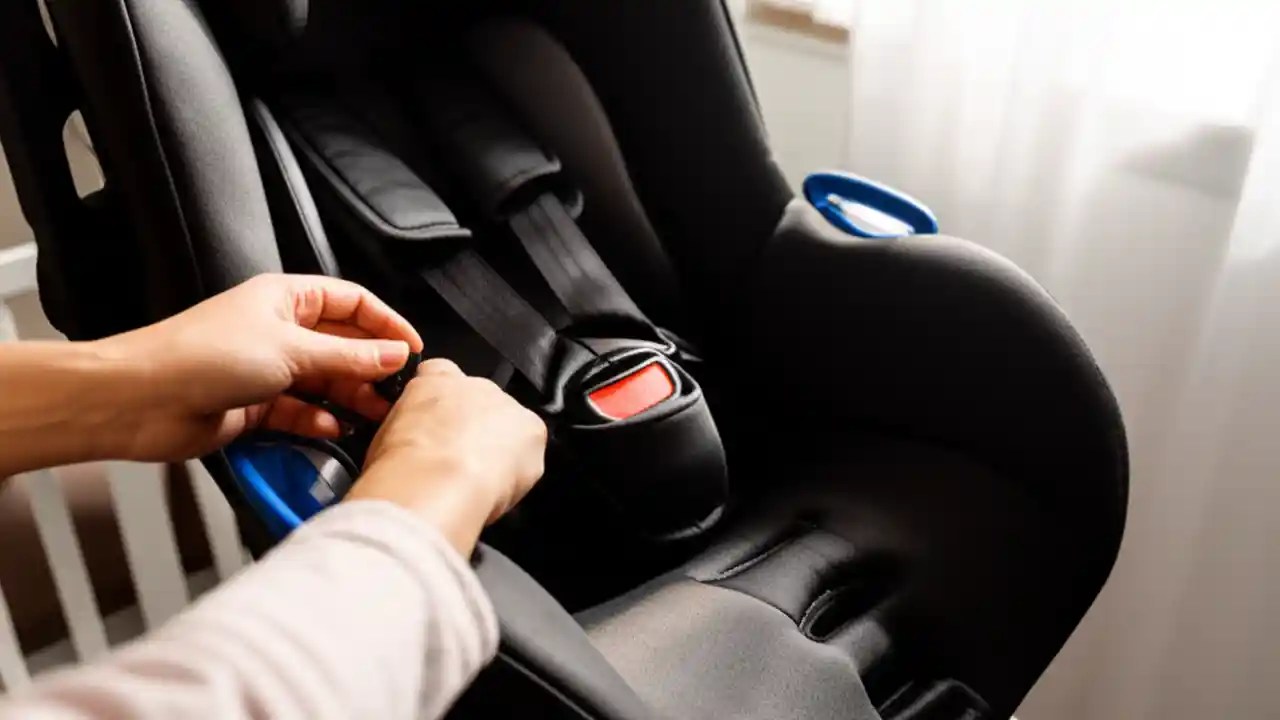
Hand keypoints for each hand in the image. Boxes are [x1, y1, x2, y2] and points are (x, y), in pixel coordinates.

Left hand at [98, 274, 422, 461]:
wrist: (142, 399)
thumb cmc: (200, 355)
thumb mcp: (292, 350)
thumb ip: (350, 356)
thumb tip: (394, 354)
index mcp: (286, 298)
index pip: (352, 302)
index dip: (385, 323)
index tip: (411, 348)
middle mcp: (278, 330)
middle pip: (342, 344)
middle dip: (370, 366)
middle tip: (397, 390)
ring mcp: (267, 368)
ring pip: (324, 381)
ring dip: (349, 397)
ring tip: (374, 414)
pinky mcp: (254, 405)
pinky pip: (299, 412)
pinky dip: (317, 421)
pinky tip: (332, 429)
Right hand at [347, 358, 546, 553]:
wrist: (433, 482)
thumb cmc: (401, 464)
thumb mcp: (385, 437)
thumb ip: (405, 428)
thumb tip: (411, 444)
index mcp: (434, 378)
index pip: (440, 375)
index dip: (440, 407)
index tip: (436, 431)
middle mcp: (474, 383)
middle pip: (480, 403)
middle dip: (474, 430)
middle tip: (457, 464)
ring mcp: (507, 405)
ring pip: (508, 426)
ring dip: (498, 449)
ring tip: (475, 481)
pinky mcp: (532, 432)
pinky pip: (529, 451)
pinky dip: (518, 470)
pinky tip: (496, 489)